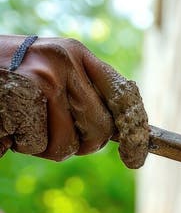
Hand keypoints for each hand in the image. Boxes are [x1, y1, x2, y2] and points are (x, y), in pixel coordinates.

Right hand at [0, 35, 147, 167]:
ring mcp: (47, 76)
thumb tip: (124, 134)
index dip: (136, 130)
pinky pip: (42, 144)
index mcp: (77, 53)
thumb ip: (82, 95)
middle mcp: (67, 60)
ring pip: (70, 143)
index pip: (123, 93)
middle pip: (101, 130)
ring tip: (23, 120)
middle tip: (48, 130)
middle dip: (79, 143)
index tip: (135, 159)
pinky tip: (10, 122)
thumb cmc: (6, 81)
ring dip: (44, 144)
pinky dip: (24, 143)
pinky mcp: (28, 95)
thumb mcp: (49, 76)